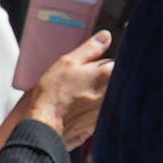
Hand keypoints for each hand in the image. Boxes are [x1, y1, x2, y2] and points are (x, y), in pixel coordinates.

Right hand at [0, 33, 112, 154]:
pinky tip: (80, 108)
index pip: (116, 61)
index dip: (103, 63)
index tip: (92, 67)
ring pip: (110, 94)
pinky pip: (104, 110)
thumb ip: (90, 48)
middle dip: (103, 78)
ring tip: (80, 95)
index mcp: (109, 74)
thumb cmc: (54, 94)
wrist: (46, 126)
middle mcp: (114, 92)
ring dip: (99, 93)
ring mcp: (111, 109)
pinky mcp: (104, 123)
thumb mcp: (68, 62)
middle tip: (84, 82)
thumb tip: (106, 37)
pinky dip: (94, 107)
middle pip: (115, 79)